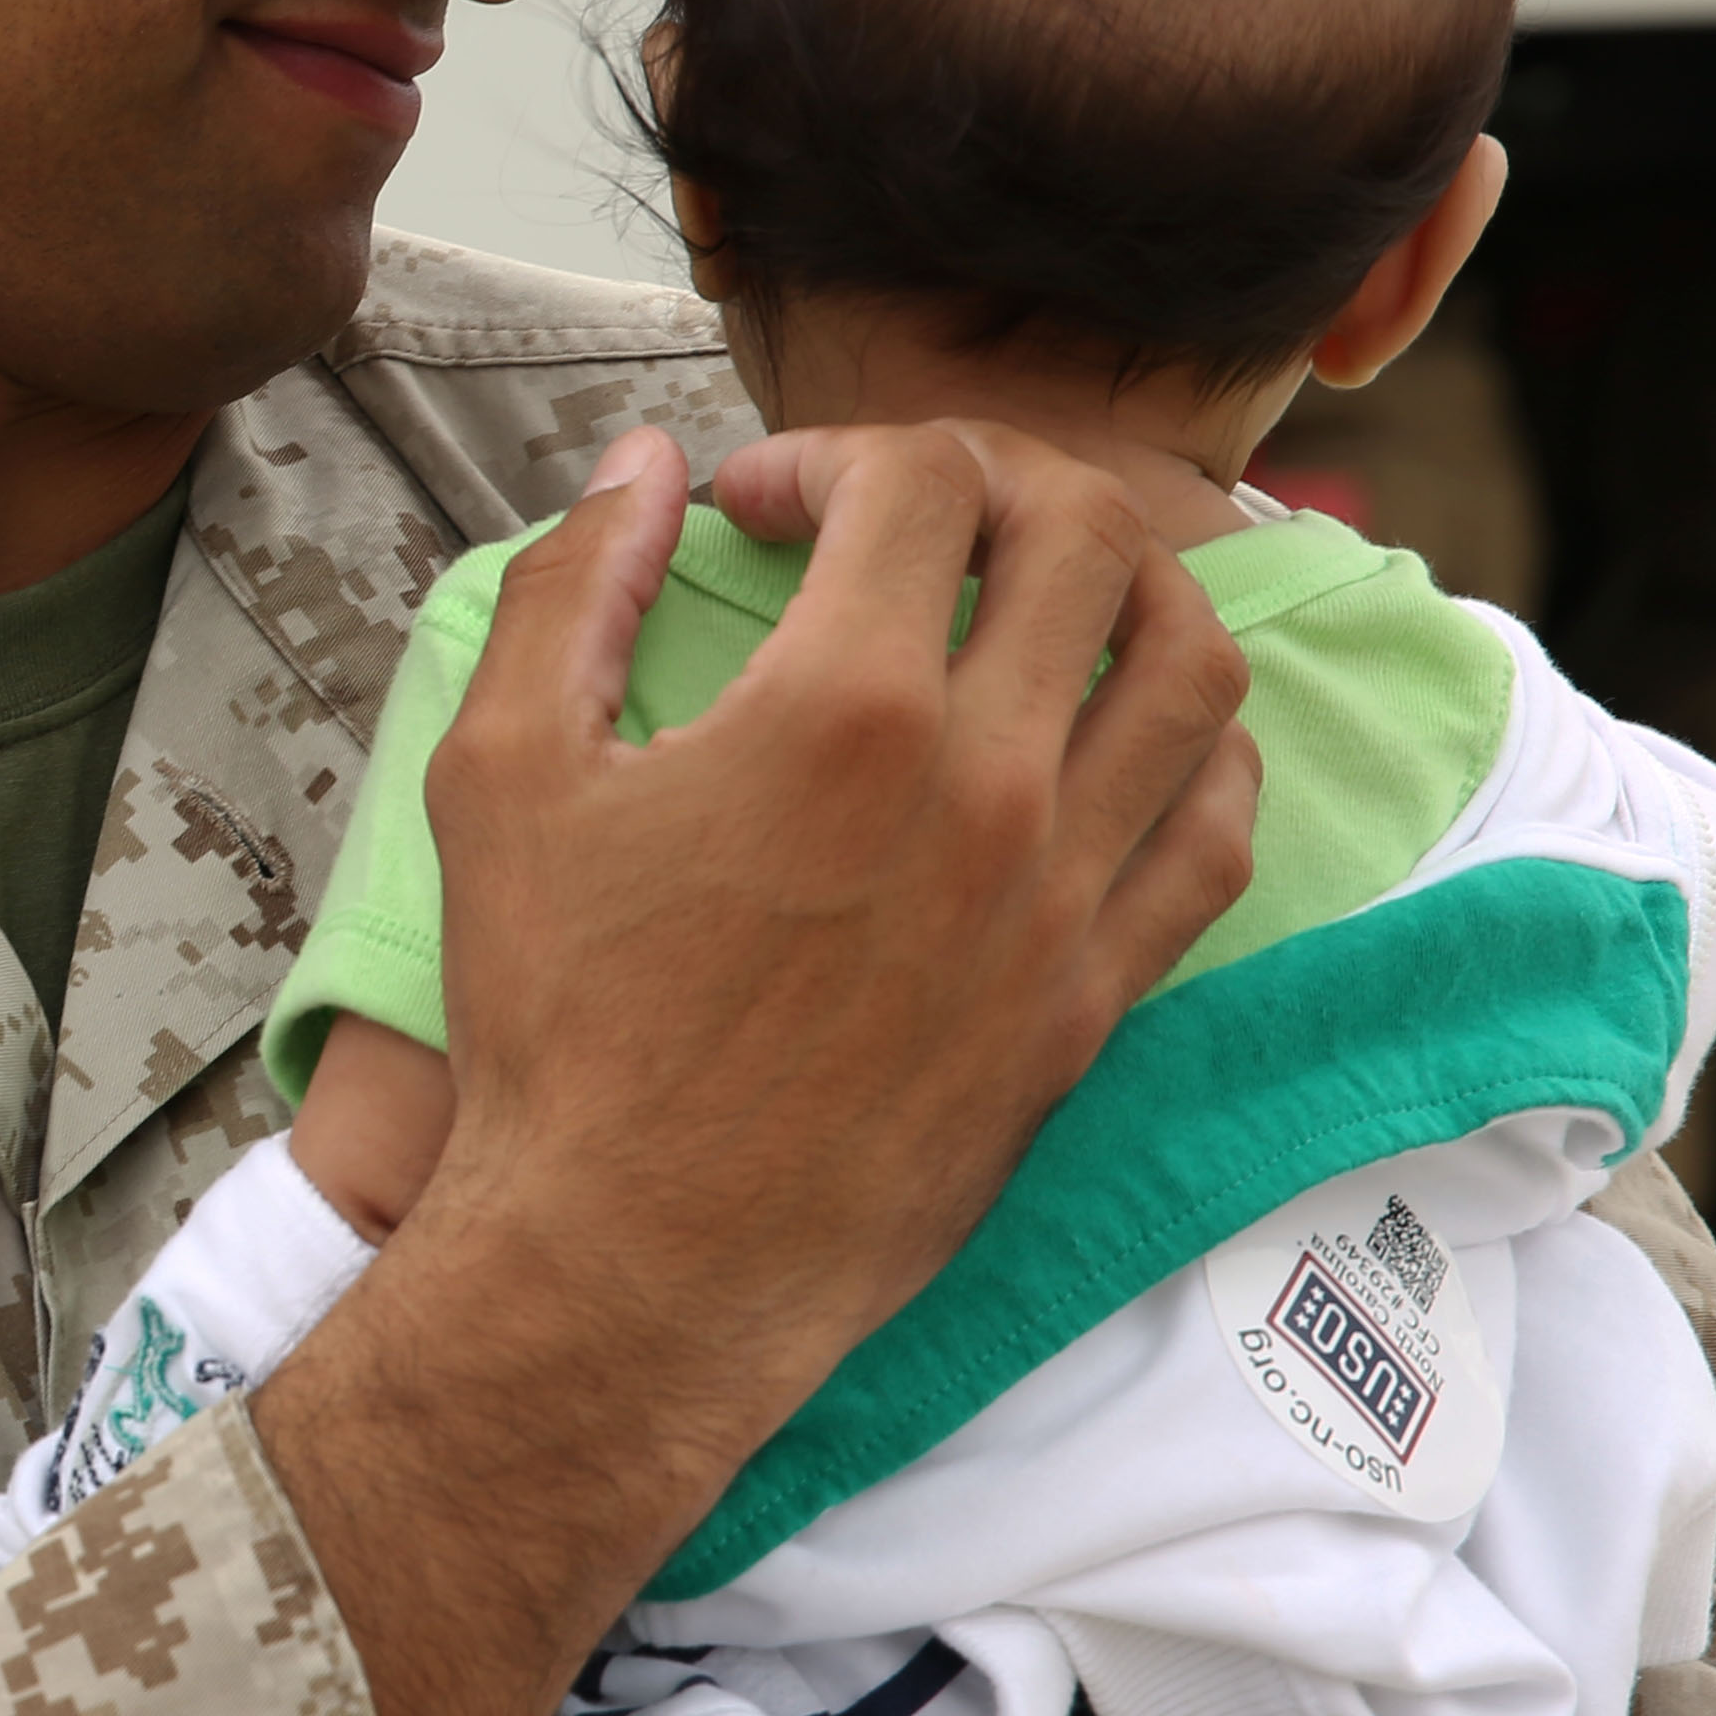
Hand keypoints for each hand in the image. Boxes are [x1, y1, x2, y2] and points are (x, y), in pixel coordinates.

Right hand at [258, 421, 1253, 1715]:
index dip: (830, 453)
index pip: (918, 482)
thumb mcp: (498, 776)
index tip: (759, 504)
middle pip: (1081, 535)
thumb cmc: (556, 1024)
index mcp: (840, 710)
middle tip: (904, 514)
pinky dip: (1195, 743)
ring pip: (1192, 664)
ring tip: (1039, 587)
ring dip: (1128, 582)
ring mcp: (1062, 896)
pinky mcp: (1094, 995)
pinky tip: (1115, 730)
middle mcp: (986, 785)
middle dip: (990, 478)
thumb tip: (642, 467)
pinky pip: (1218, 828)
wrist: (636, 1262)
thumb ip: (572, 588)